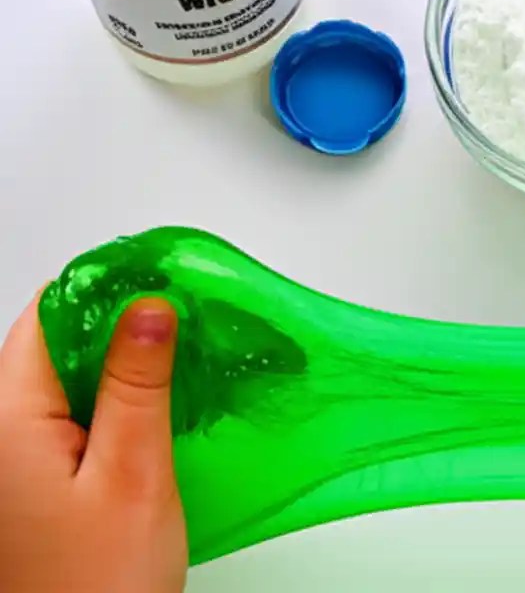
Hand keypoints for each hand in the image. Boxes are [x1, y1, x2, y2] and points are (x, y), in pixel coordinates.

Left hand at [0, 288, 186, 592]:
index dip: (106, 288)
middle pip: (54, 344)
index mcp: (4, 421)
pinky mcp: (35, 484)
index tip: (166, 277)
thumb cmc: (98, 585)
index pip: (47, 317)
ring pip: (67, 381)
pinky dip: (116, 404)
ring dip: (124, 367)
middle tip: (191, 323)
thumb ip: (137, 385)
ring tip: (186, 365)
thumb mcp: (133, 474)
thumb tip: (147, 307)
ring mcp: (13, 461)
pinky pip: (73, 419)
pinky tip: (159, 412)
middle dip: (122, 326)